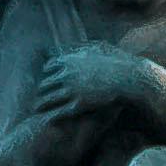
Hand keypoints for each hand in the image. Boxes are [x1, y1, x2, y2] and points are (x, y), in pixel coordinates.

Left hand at [37, 43, 155, 125]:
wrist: (129, 78)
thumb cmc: (117, 61)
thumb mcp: (98, 47)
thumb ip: (83, 46)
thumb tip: (74, 44)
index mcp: (69, 60)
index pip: (48, 67)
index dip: (46, 74)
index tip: (44, 79)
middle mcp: (67, 75)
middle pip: (45, 83)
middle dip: (40, 90)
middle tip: (36, 96)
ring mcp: (72, 90)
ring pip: (48, 99)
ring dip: (41, 104)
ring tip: (36, 110)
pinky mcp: (78, 104)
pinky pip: (60, 112)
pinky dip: (52, 116)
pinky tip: (48, 121)